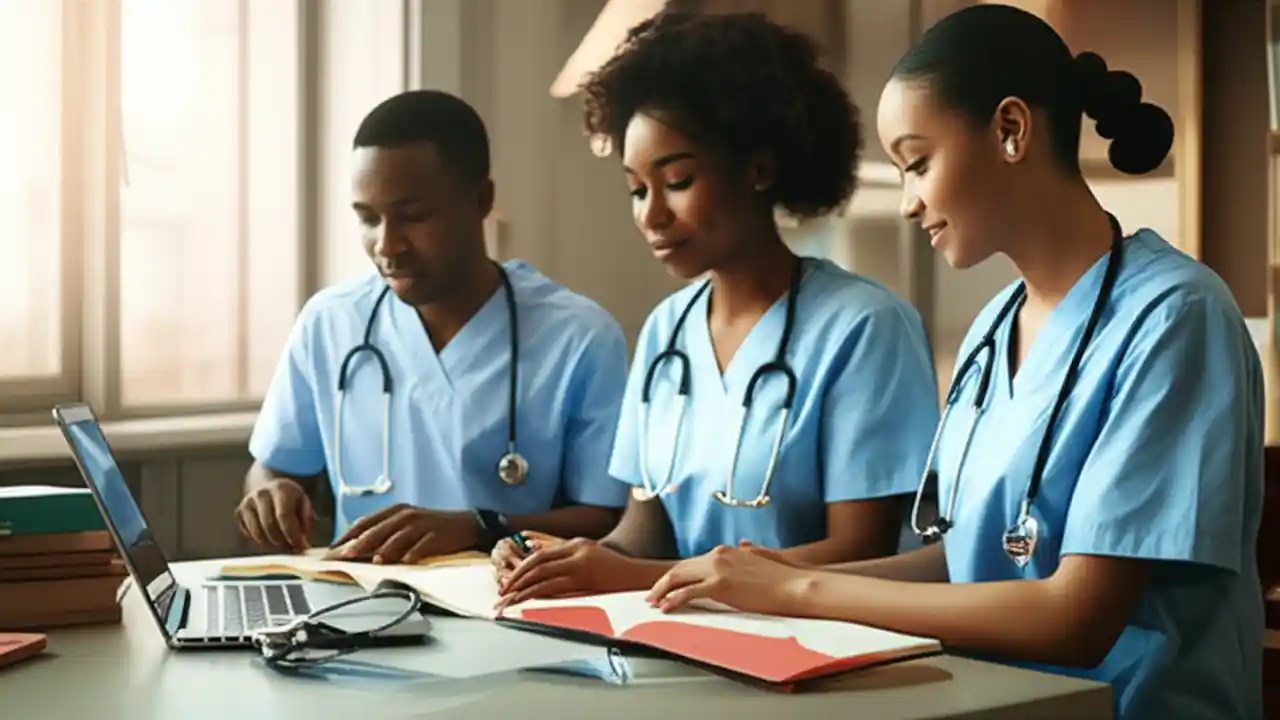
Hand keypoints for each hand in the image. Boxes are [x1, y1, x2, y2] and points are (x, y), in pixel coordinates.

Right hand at [235, 478, 315, 551]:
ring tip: (282, 541)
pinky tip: (269, 535)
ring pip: (258, 533)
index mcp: (281, 489)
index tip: (299, 546)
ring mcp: (247, 503)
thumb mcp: (304, 502)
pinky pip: (249, 534)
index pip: (283, 515)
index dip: (291, 534)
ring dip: (271, 543)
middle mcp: (261, 494)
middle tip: (292, 547)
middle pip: (269, 526)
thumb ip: (306, 521)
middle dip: (282, 541)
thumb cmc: (290, 498)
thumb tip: (303, 543)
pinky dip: (261, 540)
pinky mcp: (239, 512)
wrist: (268, 486)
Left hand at [331, 504, 479, 563]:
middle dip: (360, 544)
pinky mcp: (436, 534)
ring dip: (386, 549)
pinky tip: (406, 561)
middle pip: (379, 529)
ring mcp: (422, 524)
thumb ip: (383, 534)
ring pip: (399, 536)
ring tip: (375, 560)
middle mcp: (406, 514)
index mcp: (395, 511)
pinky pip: (423, 545)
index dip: (347, 536)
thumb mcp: (405, 525)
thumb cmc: (430, 528)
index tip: (331, 550)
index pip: (365, 522)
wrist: (465, 525)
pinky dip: (414, 553)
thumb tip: (355, 549)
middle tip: (345, 557)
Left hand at [496, 538, 640, 608]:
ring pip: (543, 576)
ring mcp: (582, 565)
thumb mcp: (590, 553)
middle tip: (503, 592)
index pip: (541, 554)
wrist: (639, 577)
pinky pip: (556, 588)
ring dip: (523, 589)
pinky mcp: (587, 580)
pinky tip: (528, 601)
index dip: (523, 568)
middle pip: (538, 563)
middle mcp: (577, 551)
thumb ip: (564, 552)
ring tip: (509, 600)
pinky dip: (538, 594)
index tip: (509, 581)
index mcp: (577, 544)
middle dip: (517, 578)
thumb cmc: (616, 569)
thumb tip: (534, 547)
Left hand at [645, 545, 810, 614]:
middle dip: (663, 583)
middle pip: (681, 568)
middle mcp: (719, 556)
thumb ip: (751, 550)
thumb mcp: (765, 556)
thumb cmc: (784, 575)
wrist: (796, 584)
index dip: (678, 575)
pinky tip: (666, 607)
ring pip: (679, 578)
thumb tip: (744, 544)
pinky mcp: (721, 585)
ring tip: (653, 603)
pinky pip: (689, 592)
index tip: (668, 585)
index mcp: (728, 551)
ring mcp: (718, 569)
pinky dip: (673, 600)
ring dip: (663, 591)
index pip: (694, 563)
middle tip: (652, 596)